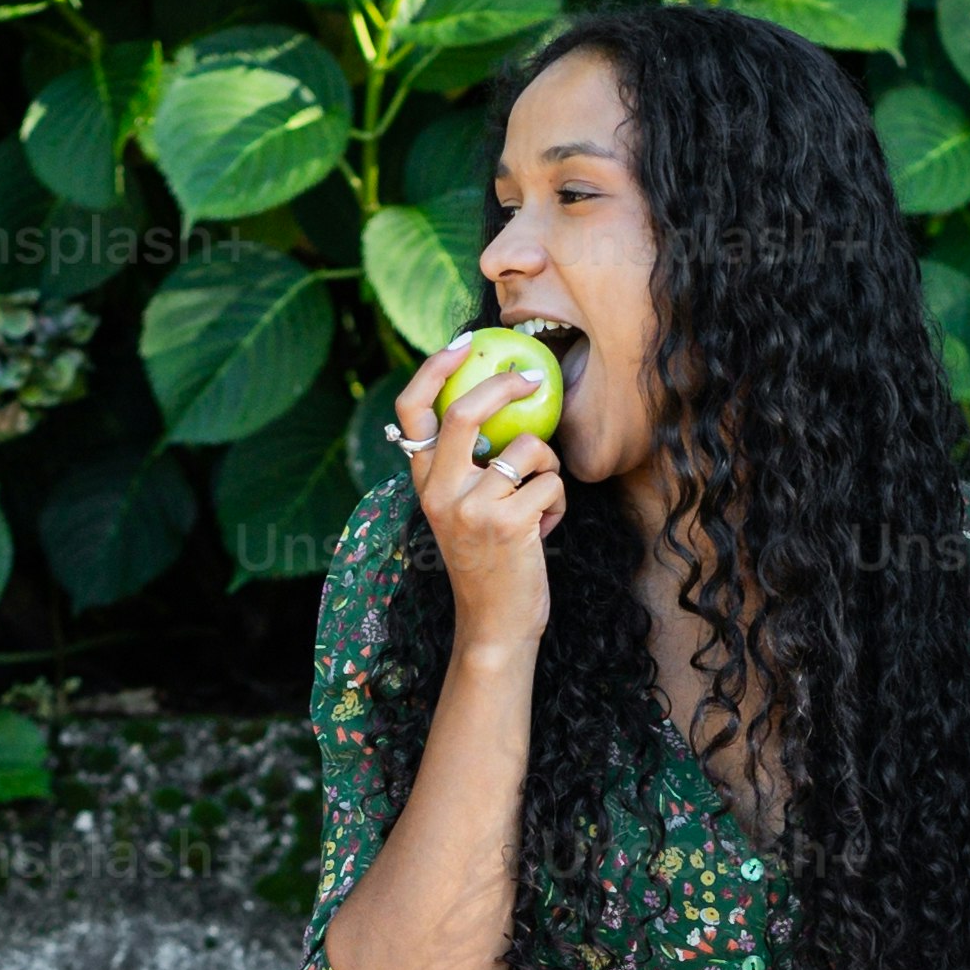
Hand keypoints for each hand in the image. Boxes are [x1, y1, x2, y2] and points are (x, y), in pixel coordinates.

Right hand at [389, 333, 560, 659]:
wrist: (494, 625)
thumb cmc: (488, 561)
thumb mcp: (463, 510)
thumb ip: (467, 466)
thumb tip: (498, 403)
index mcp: (424, 483)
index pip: (411, 411)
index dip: (433, 368)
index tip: (464, 344)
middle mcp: (440, 492)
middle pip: (465, 411)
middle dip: (505, 385)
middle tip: (533, 376)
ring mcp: (473, 507)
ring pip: (529, 449)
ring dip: (548, 470)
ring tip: (537, 503)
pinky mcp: (509, 523)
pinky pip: (552, 485)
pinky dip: (558, 504)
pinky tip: (542, 532)